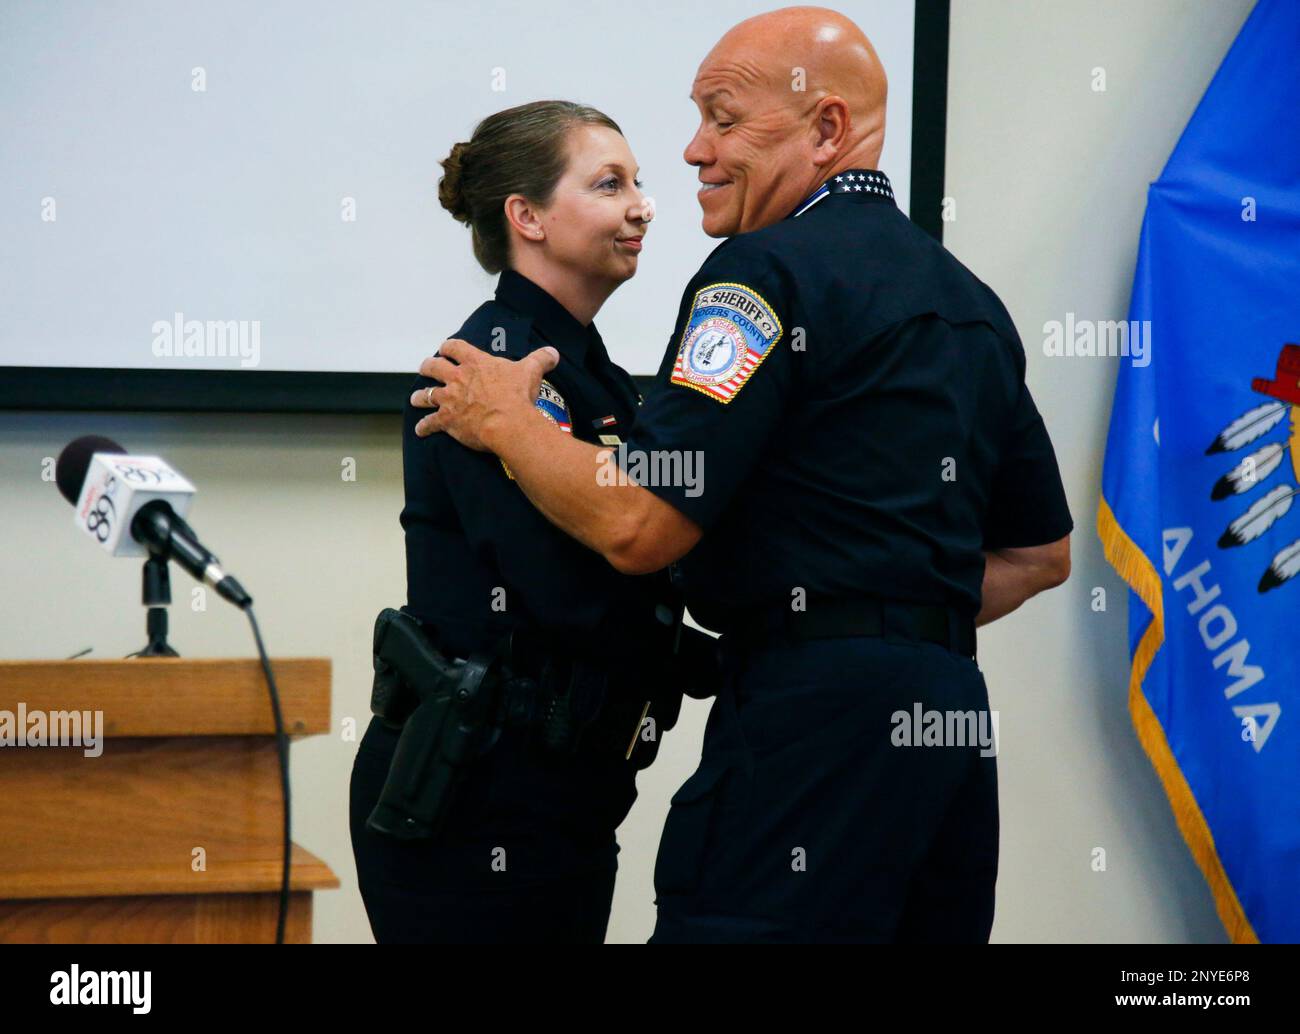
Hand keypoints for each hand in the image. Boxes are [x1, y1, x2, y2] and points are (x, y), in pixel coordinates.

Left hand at [411, 338, 558, 451]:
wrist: (508, 423)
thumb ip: (541, 359)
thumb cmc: (517, 397)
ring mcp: (450, 399)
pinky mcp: (447, 420)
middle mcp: (458, 378)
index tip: (445, 348)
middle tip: (425, 367)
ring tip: (415, 398)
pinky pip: (430, 423)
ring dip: (419, 396)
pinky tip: (420, 430)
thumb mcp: (531, 372)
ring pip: (426, 394)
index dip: (449, 347)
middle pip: (434, 367)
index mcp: (475, 363)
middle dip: (428, 366)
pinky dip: (424, 427)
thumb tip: (553, 352)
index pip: (456, 348)